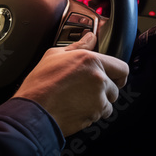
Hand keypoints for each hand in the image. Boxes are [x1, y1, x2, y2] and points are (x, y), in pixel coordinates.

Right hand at [13, 31, 128, 136]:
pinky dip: (89, 114)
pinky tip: (73, 107)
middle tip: (85, 88)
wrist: (33, 109)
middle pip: (115, 89)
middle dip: (104, 90)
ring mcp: (97, 101)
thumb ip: (78, 46)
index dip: (118, 73)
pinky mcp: (92, 117)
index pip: (122, 68)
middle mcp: (99, 81)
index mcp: (92, 61)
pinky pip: (96, 116)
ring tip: (76, 99)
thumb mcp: (55, 55)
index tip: (115, 77)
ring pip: (107, 105)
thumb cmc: (40, 82)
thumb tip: (89, 38)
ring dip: (97, 103)